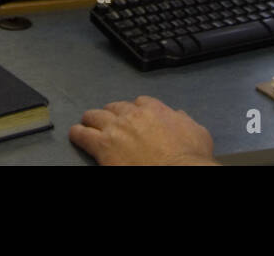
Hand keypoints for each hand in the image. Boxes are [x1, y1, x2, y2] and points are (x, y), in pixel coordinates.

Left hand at [69, 95, 217, 165]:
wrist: (177, 170)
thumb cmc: (189, 157)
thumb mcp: (198, 132)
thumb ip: (185, 120)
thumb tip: (180, 115)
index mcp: (155, 110)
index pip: (140, 102)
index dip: (136, 109)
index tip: (134, 115)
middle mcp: (133, 115)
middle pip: (115, 107)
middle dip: (112, 113)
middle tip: (109, 120)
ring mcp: (116, 129)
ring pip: (96, 116)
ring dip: (92, 119)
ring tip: (87, 123)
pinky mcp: (103, 146)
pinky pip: (84, 135)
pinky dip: (78, 133)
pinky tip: (76, 134)